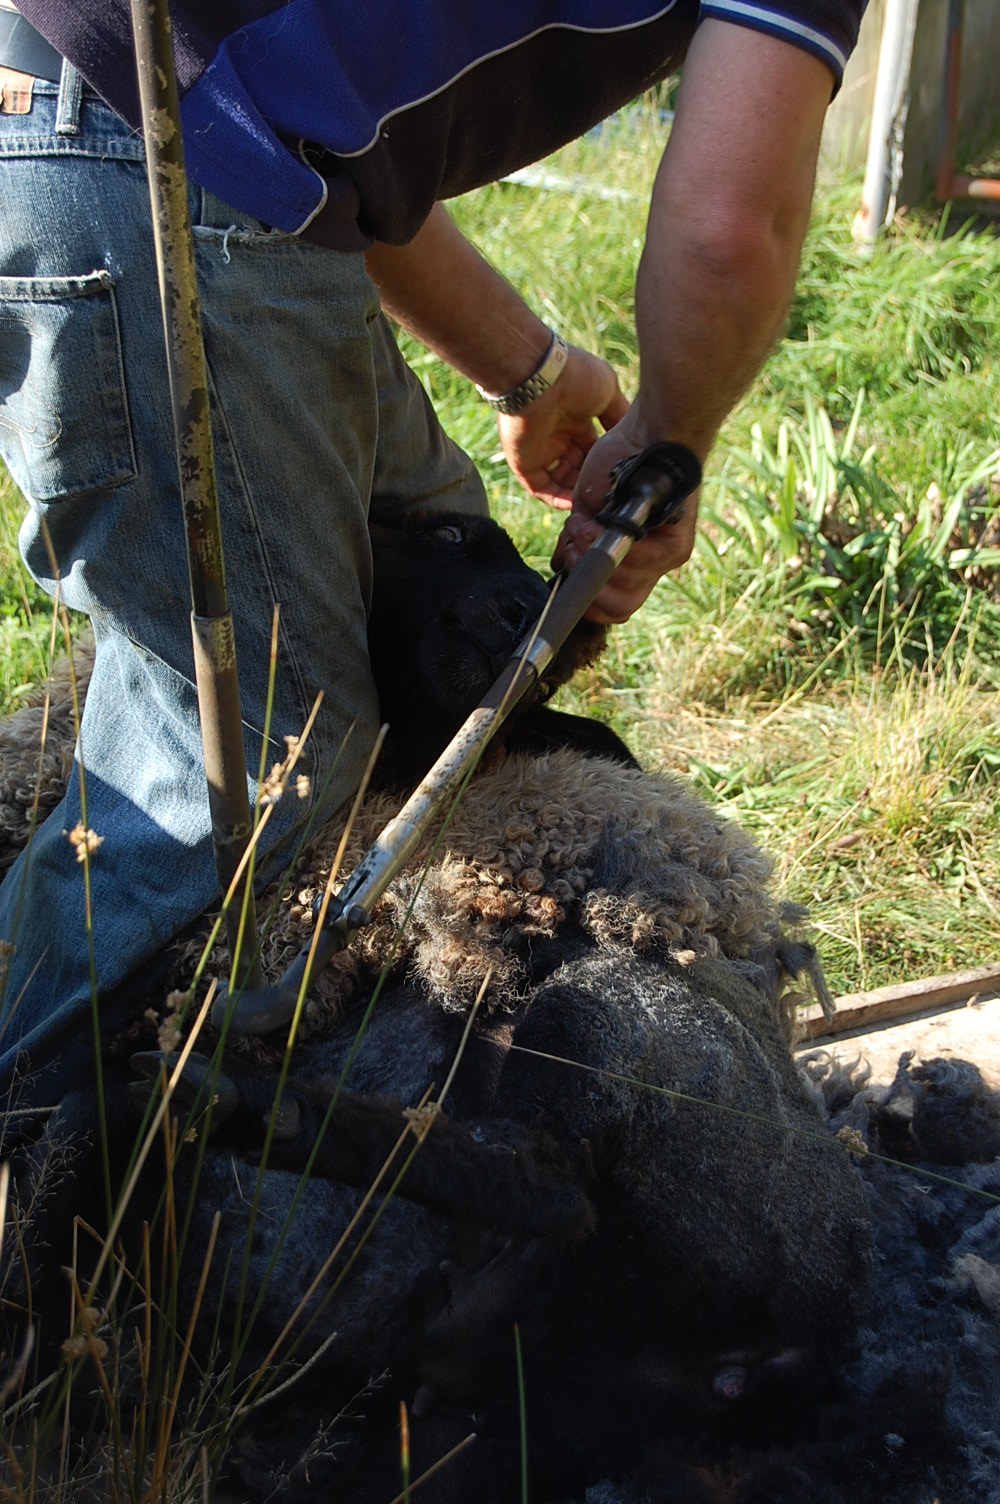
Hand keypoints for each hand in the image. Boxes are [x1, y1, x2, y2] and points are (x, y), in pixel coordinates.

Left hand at [496, 344, 628, 507]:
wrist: (542, 377)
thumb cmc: (576, 377)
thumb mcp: (609, 393)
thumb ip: (619, 416)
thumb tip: (632, 435)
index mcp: (576, 419)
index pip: (592, 451)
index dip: (605, 464)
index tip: (621, 477)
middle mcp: (558, 436)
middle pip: (578, 469)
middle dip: (593, 483)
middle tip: (611, 497)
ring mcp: (540, 450)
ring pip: (560, 482)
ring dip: (577, 495)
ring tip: (596, 506)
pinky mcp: (524, 463)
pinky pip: (541, 489)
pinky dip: (558, 499)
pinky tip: (577, 505)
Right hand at [551, 404, 700, 623]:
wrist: (649, 436)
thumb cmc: (617, 466)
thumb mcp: (586, 510)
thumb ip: (577, 542)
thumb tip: (561, 567)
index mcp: (632, 559)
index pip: (615, 606)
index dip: (589, 605)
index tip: (567, 584)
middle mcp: (652, 564)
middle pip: (622, 607)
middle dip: (588, 587)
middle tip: (572, 551)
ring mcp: (666, 558)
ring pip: (626, 588)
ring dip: (593, 560)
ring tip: (581, 528)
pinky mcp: (677, 547)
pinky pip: (639, 567)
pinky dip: (610, 549)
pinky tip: (597, 524)